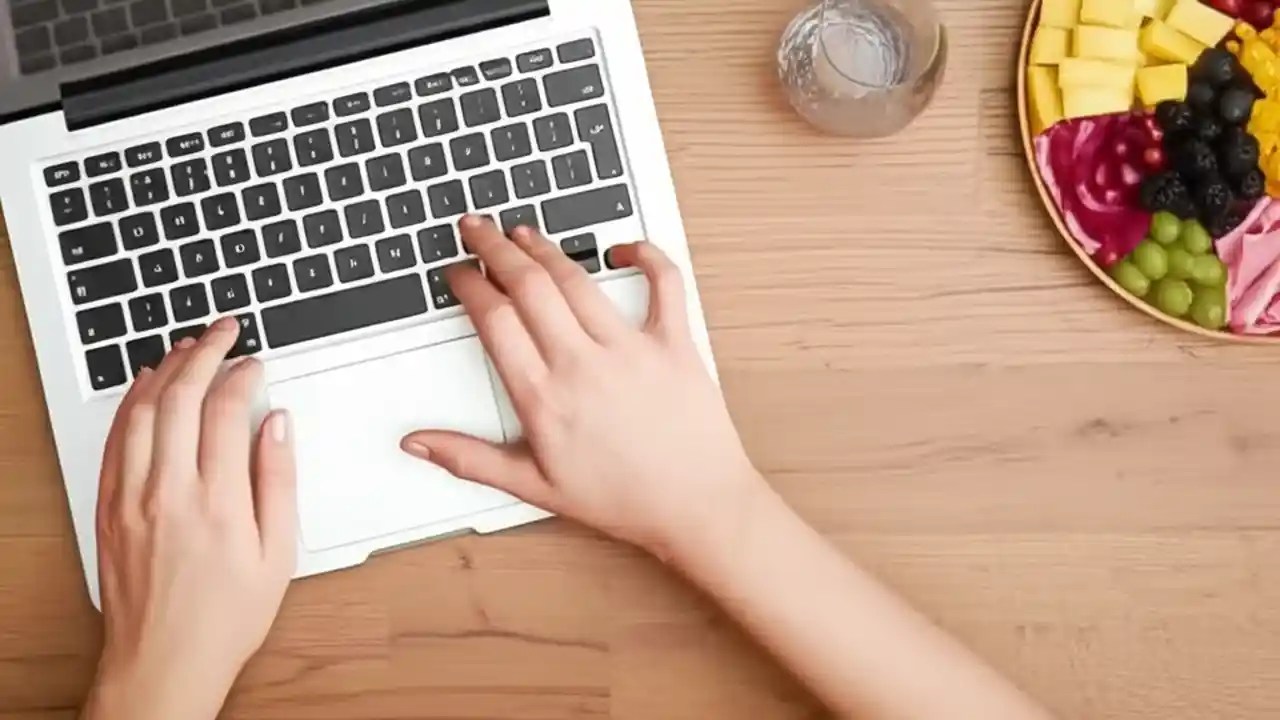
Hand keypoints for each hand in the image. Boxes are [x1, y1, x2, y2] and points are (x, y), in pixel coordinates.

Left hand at [83, 318, 295, 719]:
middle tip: (222, 330)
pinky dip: (131, 405)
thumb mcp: (277, 554)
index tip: (254, 362)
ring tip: (185, 348)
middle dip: (202, 353)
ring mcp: (132, 498)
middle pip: (179, 398)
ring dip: (163, 370)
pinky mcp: (109, 508)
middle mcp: (169, 492)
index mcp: (218, 502)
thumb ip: (278, 482)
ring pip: (141, 412)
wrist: (163, 662)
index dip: (241, 375)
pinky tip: (147, 390)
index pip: (225, 412)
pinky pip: (115, 440)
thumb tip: (277, 426)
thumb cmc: (226, 617)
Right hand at [401, 217, 764, 559]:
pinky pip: (663, 283)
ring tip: (523, 231)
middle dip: (494, 247)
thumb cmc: (621, 500)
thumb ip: (470, 459)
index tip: (457, 272)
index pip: (493, 321)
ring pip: (577, 279)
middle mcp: (583, 365)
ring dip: (545, 247)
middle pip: (527, 285)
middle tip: (476, 228)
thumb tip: (416, 443)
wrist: (696, 507)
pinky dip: (645, 255)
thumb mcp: (534, 487)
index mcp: (544, 399)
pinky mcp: (674, 343)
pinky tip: (622, 248)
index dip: (469, 285)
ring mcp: (630, 350)